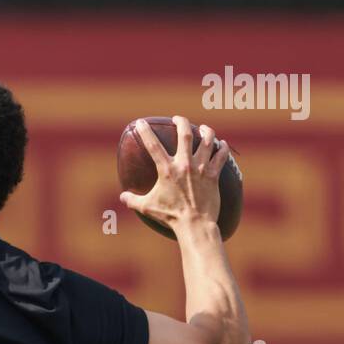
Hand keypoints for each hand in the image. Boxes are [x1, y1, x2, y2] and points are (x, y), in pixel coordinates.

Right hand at [119, 115, 229, 234]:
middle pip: (184, 133)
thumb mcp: (148, 208)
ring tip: (203, 129)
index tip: (140, 123)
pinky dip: (222, 148)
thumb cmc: (170, 217)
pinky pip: (221, 156)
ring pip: (207, 140)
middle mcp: (184, 164)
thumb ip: (133, 200)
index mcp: (166, 170)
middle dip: (181, 121)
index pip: (153, 146)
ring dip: (205, 131)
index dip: (145, 132)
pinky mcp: (213, 175)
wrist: (194, 225)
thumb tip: (122, 197)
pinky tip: (221, 144)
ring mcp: (200, 168)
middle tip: (177, 119)